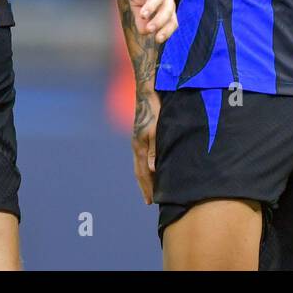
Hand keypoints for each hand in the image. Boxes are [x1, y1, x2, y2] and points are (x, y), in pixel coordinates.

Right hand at [122, 0, 177, 43]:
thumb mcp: (139, 4)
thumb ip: (141, 18)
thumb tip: (144, 33)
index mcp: (167, 2)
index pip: (173, 19)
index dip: (167, 30)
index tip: (158, 40)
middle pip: (168, 8)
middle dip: (160, 20)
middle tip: (150, 29)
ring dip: (151, 5)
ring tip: (142, 14)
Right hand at [131, 87, 160, 203]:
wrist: (148, 92)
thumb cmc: (154, 110)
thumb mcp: (156, 130)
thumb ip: (154, 150)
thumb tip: (153, 169)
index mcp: (139, 147)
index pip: (142, 172)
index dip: (146, 187)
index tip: (150, 201)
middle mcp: (137, 146)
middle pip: (140, 171)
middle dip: (145, 186)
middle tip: (149, 200)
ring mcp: (138, 140)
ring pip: (140, 164)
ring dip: (145, 177)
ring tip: (149, 187)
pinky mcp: (142, 134)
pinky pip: (143, 156)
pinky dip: (146, 166)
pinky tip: (151, 167)